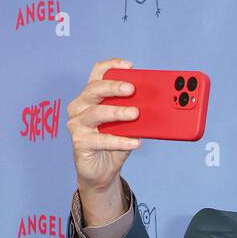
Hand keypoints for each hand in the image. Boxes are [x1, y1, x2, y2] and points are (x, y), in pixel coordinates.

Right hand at [67, 58, 140, 218]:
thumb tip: (159, 107)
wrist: (102, 171)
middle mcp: (80, 106)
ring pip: (96, 113)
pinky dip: (120, 140)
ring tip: (135, 113)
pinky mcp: (80, 142)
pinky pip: (102, 140)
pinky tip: (136, 142)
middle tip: (132, 89)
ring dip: (117, 112)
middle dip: (114, 87)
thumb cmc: (114, 144)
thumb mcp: (128, 126)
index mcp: (91, 97)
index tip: (129, 65)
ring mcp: (77, 124)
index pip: (97, 74)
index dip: (111, 66)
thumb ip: (137, 114)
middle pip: (95, 89)